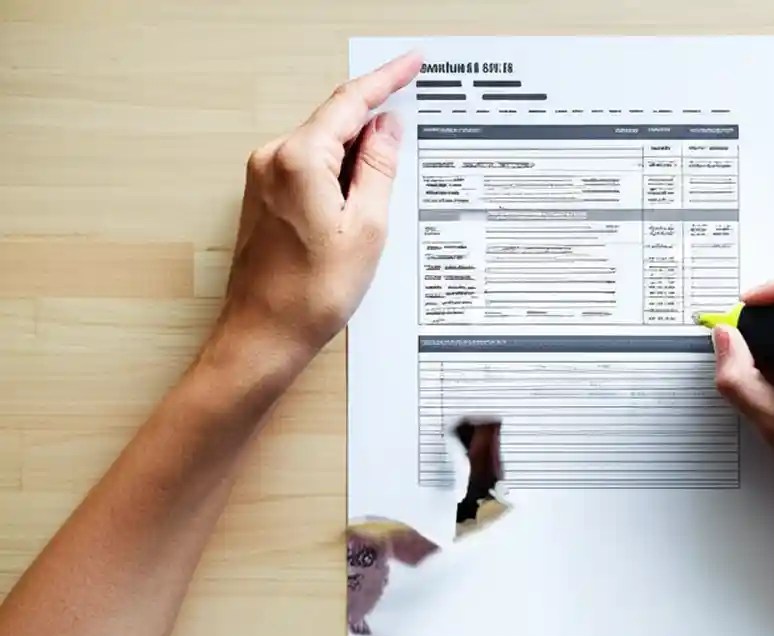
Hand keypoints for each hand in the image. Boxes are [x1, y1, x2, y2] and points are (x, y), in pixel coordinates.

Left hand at [214, 51, 421, 368]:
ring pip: (324, 148)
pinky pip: (309, 169)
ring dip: (357, 160)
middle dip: (375, 126)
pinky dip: (338, 177)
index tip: (410, 63)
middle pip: (336, 123)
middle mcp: (273, 160)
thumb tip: (387, 129)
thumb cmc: (309, 295)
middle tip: (411, 139)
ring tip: (381, 205)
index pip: (351, 102)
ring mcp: (263, 179)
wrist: (263, 336)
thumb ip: (379, 168)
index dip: (387, 79)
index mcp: (299, 159)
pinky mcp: (263, 198)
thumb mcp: (367, 227)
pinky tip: (357, 207)